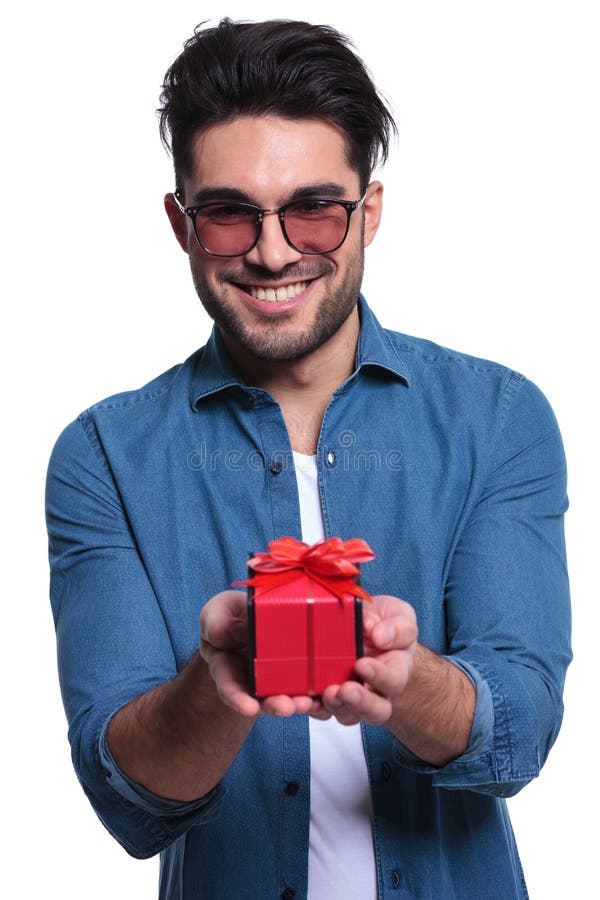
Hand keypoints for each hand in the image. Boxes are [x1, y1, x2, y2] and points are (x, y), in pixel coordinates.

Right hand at [199, 590, 320, 717]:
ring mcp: (274, 677)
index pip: (230, 686)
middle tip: (287, 708)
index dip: (237, 698)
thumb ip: (216, 624)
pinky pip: (306, 685)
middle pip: (261, 698)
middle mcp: (250, 678)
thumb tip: (230, 632)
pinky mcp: (296, 671)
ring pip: (285, 695)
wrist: (247, 616)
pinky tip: (323, 696)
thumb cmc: (228, 616)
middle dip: (274, 704)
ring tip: (308, 703)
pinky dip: (314, 692)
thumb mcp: (216, 615)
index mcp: (227, 667)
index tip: (249, 708)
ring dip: (297, 702)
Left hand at [315, 594, 417, 725]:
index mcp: (395, 670)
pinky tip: (302, 699)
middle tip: (345, 690)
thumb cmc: (385, 625)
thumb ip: (397, 627)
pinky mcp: (326, 695)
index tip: (362, 664)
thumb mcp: (399, 617)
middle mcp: (375, 690)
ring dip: (334, 706)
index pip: (394, 681)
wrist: (367, 630)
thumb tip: (380, 635)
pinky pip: (320, 709)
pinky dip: (310, 706)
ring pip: (346, 714)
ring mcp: (350, 696)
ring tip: (325, 693)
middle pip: (376, 711)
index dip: (380, 677)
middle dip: (360, 703)